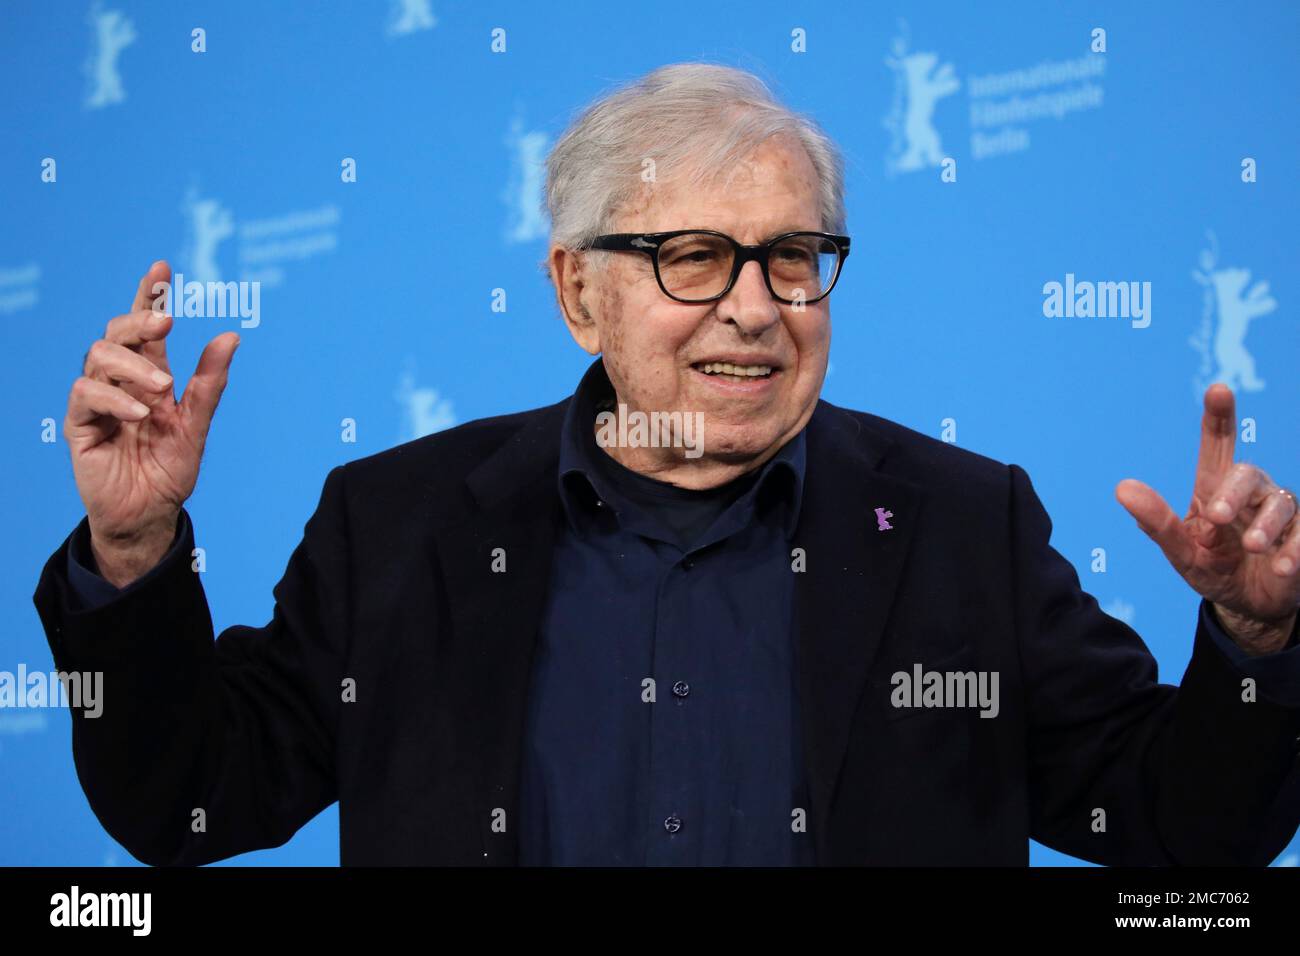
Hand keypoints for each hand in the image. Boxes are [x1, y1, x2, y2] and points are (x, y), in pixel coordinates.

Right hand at [64, 260, 239, 586]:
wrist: (149, 514)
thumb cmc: (170, 470)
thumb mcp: (196, 424)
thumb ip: (209, 382)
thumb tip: (231, 334)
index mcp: (150, 376)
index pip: (146, 327)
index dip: (150, 296)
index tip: (162, 266)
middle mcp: (122, 382)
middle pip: (118, 332)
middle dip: (140, 321)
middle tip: (166, 322)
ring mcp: (98, 400)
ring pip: (98, 356)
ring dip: (132, 366)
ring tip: (160, 390)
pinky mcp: (79, 424)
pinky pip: (85, 394)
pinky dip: (114, 399)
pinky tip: (139, 414)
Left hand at [1116, 384, 1299, 654]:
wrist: (1246, 605)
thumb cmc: (1211, 568)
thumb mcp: (1180, 551)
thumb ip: (1156, 522)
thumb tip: (1122, 488)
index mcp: (1215, 490)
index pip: (1218, 447)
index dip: (1218, 418)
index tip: (1218, 389)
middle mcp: (1250, 494)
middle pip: (1247, 473)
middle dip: (1233, 493)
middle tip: (1216, 518)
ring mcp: (1279, 514)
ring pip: (1281, 500)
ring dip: (1265, 524)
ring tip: (1251, 546)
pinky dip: (1295, 549)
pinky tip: (1282, 566)